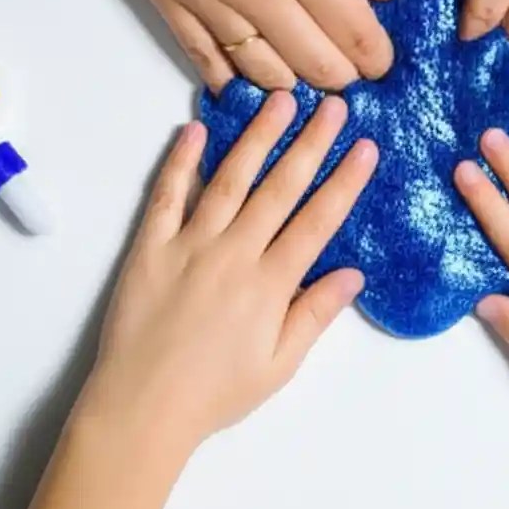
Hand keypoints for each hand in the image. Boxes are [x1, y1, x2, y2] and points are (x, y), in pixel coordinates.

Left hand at [78, 94, 377, 449]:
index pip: (317, 221)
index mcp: (270, 284)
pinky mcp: (150, 248)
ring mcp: (189, 245)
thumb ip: (314, 314)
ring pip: (230, 179)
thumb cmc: (215, 394)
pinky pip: (167, 196)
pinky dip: (181, 161)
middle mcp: (233, 254)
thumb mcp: (279, 365)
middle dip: (311, 143)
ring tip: (280, 101)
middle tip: (333, 106)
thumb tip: (353, 274)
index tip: (366, 147)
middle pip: (280, 187)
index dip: (345, 181)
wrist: (141, 407)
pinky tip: (195, 130)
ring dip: (257, 137)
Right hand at [93, 0, 397, 91]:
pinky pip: (203, 58)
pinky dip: (234, 78)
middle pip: (310, 62)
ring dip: (294, 82)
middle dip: (342, 75)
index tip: (382, 60)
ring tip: (310, 74)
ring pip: (260, 71)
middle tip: (353, 70)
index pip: (351, 31)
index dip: (375, 55)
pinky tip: (254, 79)